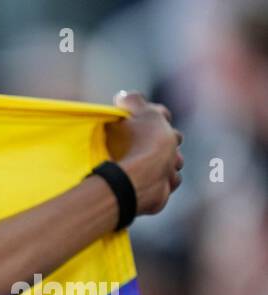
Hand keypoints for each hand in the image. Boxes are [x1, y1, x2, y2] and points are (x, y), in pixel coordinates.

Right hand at [108, 90, 183, 216]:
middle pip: (172, 142)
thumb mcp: (133, 112)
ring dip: (164, 166)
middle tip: (144, 144)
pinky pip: (160, 189)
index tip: (139, 117)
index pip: (162, 115)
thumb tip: (124, 96)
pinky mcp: (161, 195)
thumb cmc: (137, 142)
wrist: (140, 178)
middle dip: (164, 142)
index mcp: (165, 130)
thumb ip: (131, 100)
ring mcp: (169, 174)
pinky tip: (141, 187)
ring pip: (172, 168)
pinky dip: (154, 187)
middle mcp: (172, 151)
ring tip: (146, 169)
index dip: (152, 114)